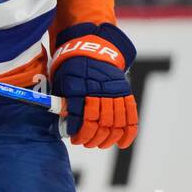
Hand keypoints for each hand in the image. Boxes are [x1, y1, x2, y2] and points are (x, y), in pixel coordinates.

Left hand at [50, 23, 138, 149]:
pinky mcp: (124, 92)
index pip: (80, 117)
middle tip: (85, 143)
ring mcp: (113, 91)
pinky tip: (122, 143)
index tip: (74, 139)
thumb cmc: (72, 68)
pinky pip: (130, 116)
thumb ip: (63, 104)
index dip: (78, 133)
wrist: (92, 48)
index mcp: (79, 87)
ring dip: (107, 138)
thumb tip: (63, 128)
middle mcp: (98, 90)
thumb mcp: (61, 82)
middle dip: (92, 138)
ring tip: (100, 144)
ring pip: (115, 122)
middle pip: (99, 123)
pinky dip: (128, 132)